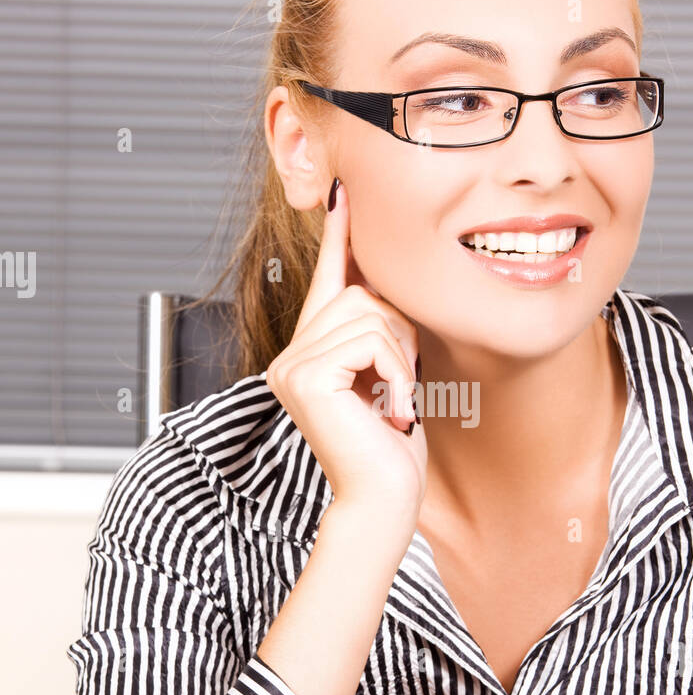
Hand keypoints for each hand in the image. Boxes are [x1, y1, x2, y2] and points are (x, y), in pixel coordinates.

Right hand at [265, 178, 426, 525]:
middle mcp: (290, 356)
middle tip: (400, 386)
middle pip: (359, 293)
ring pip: (368, 312)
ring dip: (400, 355)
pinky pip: (370, 338)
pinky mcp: (305, 376)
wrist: (384, 499)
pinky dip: (396, 369)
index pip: (327, 282)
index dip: (339, 238)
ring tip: (395, 400)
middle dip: (399, 332)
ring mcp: (291, 365)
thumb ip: (378, 329)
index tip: (344, 195)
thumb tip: (384, 276)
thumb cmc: (391, 447)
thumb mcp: (389, 374)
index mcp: (308, 354)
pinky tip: (391, 407)